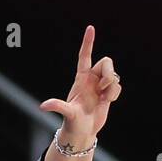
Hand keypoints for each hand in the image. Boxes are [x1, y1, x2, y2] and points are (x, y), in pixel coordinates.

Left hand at [39, 25, 121, 147]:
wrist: (83, 132)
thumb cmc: (72, 122)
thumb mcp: (66, 113)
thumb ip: (58, 107)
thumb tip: (43, 106)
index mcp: (81, 78)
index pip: (84, 56)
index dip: (88, 43)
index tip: (90, 28)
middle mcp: (91, 79)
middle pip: (106, 62)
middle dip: (108, 74)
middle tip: (102, 88)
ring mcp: (100, 85)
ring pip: (114, 76)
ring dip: (111, 88)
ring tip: (103, 99)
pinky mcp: (108, 93)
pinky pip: (118, 86)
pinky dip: (114, 94)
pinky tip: (106, 102)